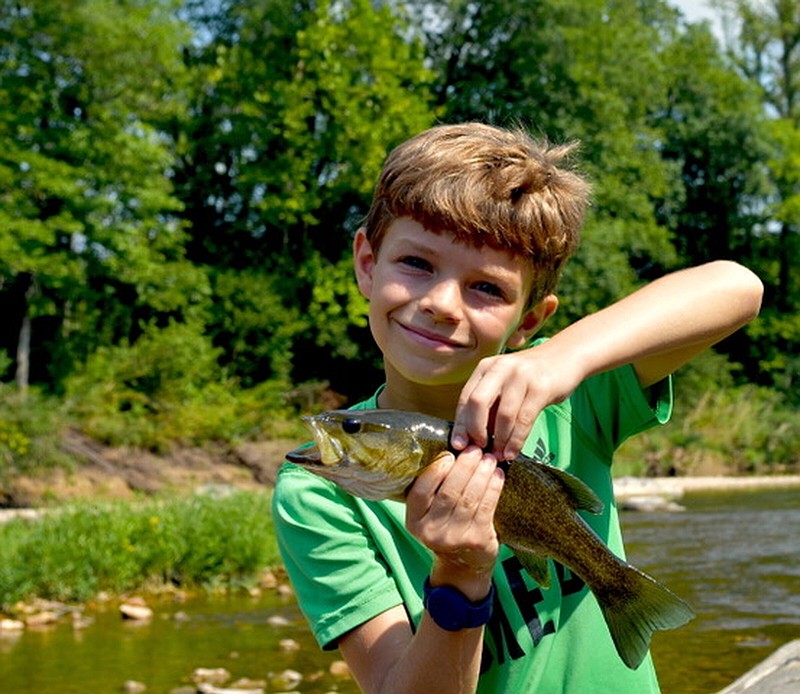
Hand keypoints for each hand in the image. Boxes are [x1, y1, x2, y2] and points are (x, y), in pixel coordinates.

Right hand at [405, 448, 503, 599]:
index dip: (435, 470)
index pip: (420, 491)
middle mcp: (430, 531)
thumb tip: (452, 450)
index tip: (450, 454)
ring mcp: (454, 537)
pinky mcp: (476, 539)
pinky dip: (493, 488)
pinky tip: (498, 475)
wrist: (463, 564)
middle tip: (475, 449)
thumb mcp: (430, 513)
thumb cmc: (447, 527)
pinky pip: (486, 507)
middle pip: (449, 491)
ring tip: (489, 459)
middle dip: (465, 466)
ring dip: (482, 473)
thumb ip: (433, 489)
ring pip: (469, 497)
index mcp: (414, 520)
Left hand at [451, 344, 581, 460]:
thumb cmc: (530, 376)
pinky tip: (513, 452)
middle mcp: (500, 368)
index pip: (465, 398)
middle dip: (475, 430)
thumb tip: (472, 437)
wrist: (565, 356)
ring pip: (503, 414)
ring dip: (500, 440)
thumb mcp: (504, 383)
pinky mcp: (540, 387)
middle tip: (480, 448)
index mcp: (486, 367)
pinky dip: (516, 440)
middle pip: (477, 402)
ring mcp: (521, 375)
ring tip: (499, 455)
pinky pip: (524, 419)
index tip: (458, 445)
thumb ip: (490, 403)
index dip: (460, 424)